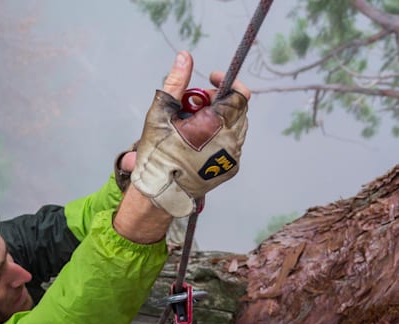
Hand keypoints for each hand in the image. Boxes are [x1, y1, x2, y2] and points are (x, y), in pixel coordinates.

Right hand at [130, 53, 250, 216]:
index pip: (240, 94)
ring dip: (221, 118)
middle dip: (220, 100)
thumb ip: (177, 82)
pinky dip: (221, 135)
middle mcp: (231, 140)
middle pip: (238, 109)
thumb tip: (186, 56)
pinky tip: (200, 140)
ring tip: (196, 123)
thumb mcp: (162, 112)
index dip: (227, 82)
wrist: (160, 192)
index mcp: (217, 124)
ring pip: (237, 126)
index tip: (211, 79)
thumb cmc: (158, 152)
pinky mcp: (232, 168)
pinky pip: (234, 143)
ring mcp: (234, 156)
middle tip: (196, 103)